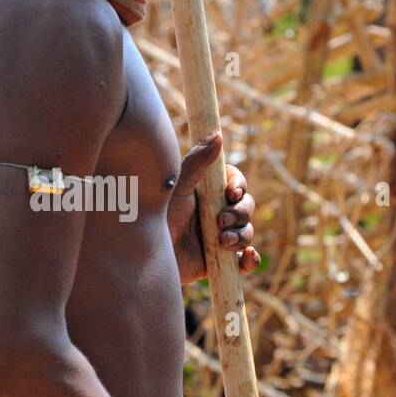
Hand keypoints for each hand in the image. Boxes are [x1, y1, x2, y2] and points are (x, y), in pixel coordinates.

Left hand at [167, 130, 258, 284]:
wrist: (144, 255)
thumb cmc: (155, 217)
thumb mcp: (176, 186)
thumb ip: (197, 162)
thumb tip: (218, 135)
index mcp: (206, 192)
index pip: (235, 183)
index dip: (239, 186)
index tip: (231, 193)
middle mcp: (214, 213)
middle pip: (246, 206)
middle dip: (240, 213)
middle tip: (221, 221)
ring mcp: (218, 236)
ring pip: (247, 231)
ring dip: (242, 235)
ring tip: (222, 242)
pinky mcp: (219, 261)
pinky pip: (245, 262)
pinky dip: (251, 260)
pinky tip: (246, 257)